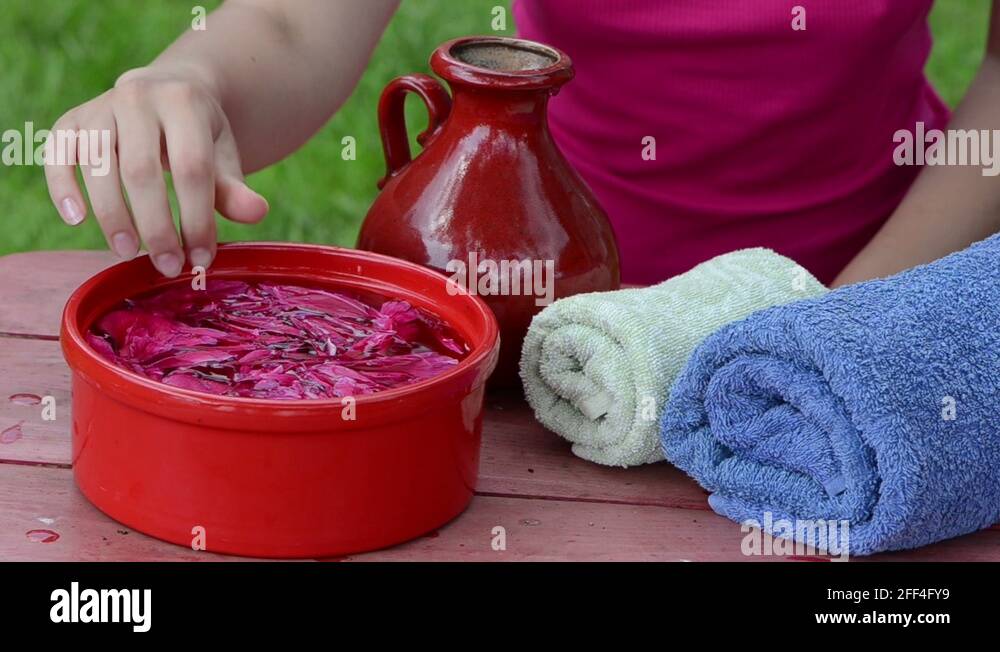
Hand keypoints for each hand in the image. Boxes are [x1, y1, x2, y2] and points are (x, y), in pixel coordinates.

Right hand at [44, 67, 268, 276]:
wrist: (167, 91)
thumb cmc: (200, 136)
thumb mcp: (223, 155)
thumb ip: (234, 187)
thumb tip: (257, 213)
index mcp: (184, 102)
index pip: (191, 168)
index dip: (196, 218)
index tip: (201, 258)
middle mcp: (138, 97)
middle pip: (142, 171)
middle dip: (156, 226)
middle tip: (168, 266)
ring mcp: (100, 106)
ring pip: (98, 165)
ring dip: (112, 215)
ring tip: (129, 253)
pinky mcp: (71, 120)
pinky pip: (58, 154)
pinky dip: (62, 187)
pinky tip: (76, 220)